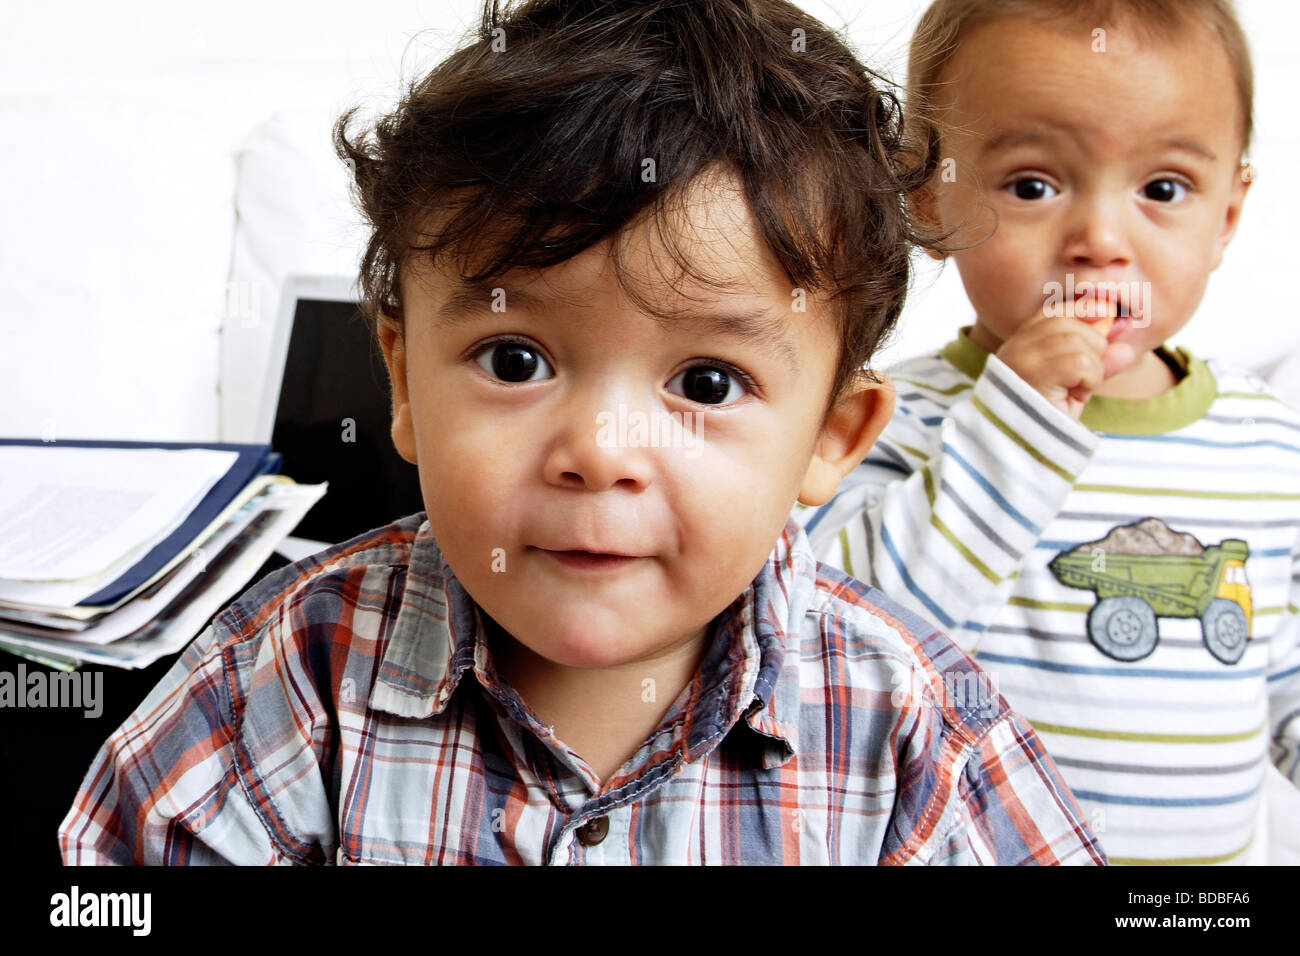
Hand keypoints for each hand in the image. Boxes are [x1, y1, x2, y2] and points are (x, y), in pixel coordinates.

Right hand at [994, 299, 1135, 419]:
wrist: (1024, 452)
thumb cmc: (1047, 422)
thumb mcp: (1074, 387)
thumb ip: (1097, 363)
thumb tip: (1124, 341)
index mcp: (1017, 347)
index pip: (1051, 313)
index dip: (1081, 308)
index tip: (1107, 311)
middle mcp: (1014, 349)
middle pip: (1068, 323)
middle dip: (1092, 345)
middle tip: (1084, 379)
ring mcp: (1021, 361)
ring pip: (1078, 341)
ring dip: (1092, 368)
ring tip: (1077, 390)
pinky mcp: (1034, 375)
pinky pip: (1082, 362)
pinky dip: (1090, 380)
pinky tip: (1077, 395)